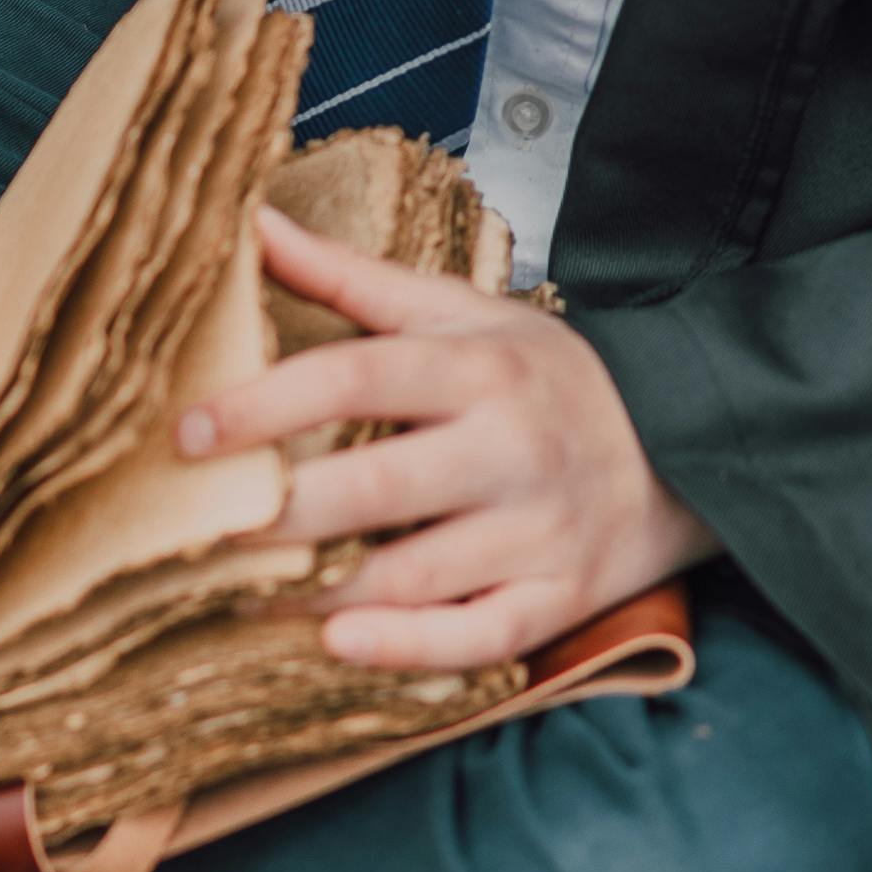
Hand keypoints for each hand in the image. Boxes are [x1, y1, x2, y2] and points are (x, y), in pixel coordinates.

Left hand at [174, 204, 716, 674]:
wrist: (682, 440)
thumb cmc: (541, 373)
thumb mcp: (459, 311)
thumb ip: (351, 277)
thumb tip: (251, 222)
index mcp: (477, 368)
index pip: (358, 378)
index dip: (268, 405)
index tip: (189, 432)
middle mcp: (509, 450)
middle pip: (377, 487)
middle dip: (278, 514)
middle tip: (192, 529)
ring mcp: (537, 533)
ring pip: (415, 575)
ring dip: (318, 590)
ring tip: (231, 594)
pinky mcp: (559, 602)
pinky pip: (478, 640)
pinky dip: (407, 648)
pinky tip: (334, 641)